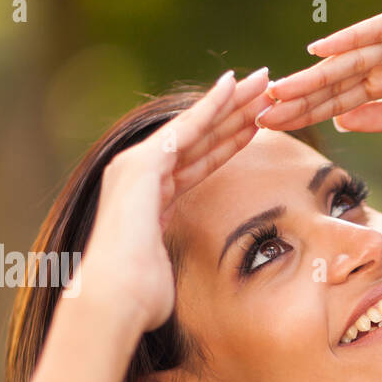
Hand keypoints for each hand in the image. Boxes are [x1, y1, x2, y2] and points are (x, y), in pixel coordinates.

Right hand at [74, 68, 273, 332]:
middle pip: (198, 139)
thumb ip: (175, 256)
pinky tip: (233, 86)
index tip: (256, 126)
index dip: (227, 142)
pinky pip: (185, 129)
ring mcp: (136, 167)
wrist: (114, 301)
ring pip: (195, 127)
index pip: (197, 163)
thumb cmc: (141, 299)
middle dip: (234, 113)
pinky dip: (210, 106)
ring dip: (230, 102)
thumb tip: (187, 278)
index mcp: (149, 200)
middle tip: (267, 89)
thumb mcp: (167, 271)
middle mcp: (138, 175)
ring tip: (263, 80)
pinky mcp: (142, 166)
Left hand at [256, 0, 381, 132]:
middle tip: (261, 110)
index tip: (275, 128)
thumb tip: (342, 122)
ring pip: (350, 57)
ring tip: (281, 88)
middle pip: (336, 80)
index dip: (308, 114)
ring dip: (315, 74)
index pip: (340, 102)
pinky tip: (321, 51)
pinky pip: (380, 28)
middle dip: (300, 97)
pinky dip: (351, 39)